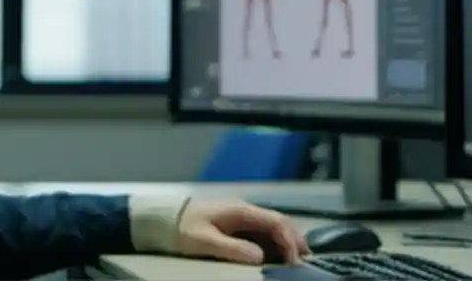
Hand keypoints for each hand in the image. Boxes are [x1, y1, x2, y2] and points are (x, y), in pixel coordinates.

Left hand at [176, 200, 307, 264]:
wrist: (165, 218)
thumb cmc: (184, 227)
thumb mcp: (205, 241)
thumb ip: (233, 249)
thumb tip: (260, 258)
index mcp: (241, 211)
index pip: (276, 222)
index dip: (289, 240)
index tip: (295, 260)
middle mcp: (246, 211)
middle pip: (279, 222)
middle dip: (294, 240)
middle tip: (306, 260)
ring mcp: (242, 218)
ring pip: (272, 227)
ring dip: (286, 242)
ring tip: (296, 260)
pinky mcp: (236, 225)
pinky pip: (261, 233)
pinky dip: (274, 244)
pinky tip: (277, 256)